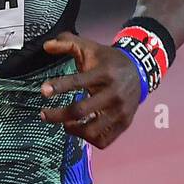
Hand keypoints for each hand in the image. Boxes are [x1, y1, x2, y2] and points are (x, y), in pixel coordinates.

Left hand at [39, 32, 141, 148]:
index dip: (59, 86)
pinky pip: (104, 141)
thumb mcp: (90, 47)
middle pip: (81, 110)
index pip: (79, 81)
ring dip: (72, 129)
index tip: (43, 91)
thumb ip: (67, 43)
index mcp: (105, 73)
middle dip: (57, 114)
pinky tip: (81, 129)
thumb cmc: (109, 61)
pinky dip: (89, 138)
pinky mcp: (125, 123)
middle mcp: (114, 93)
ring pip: (91, 131)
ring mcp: (121, 111)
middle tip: (44, 114)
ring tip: (65, 123)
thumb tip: (46, 46)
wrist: (139, 70)